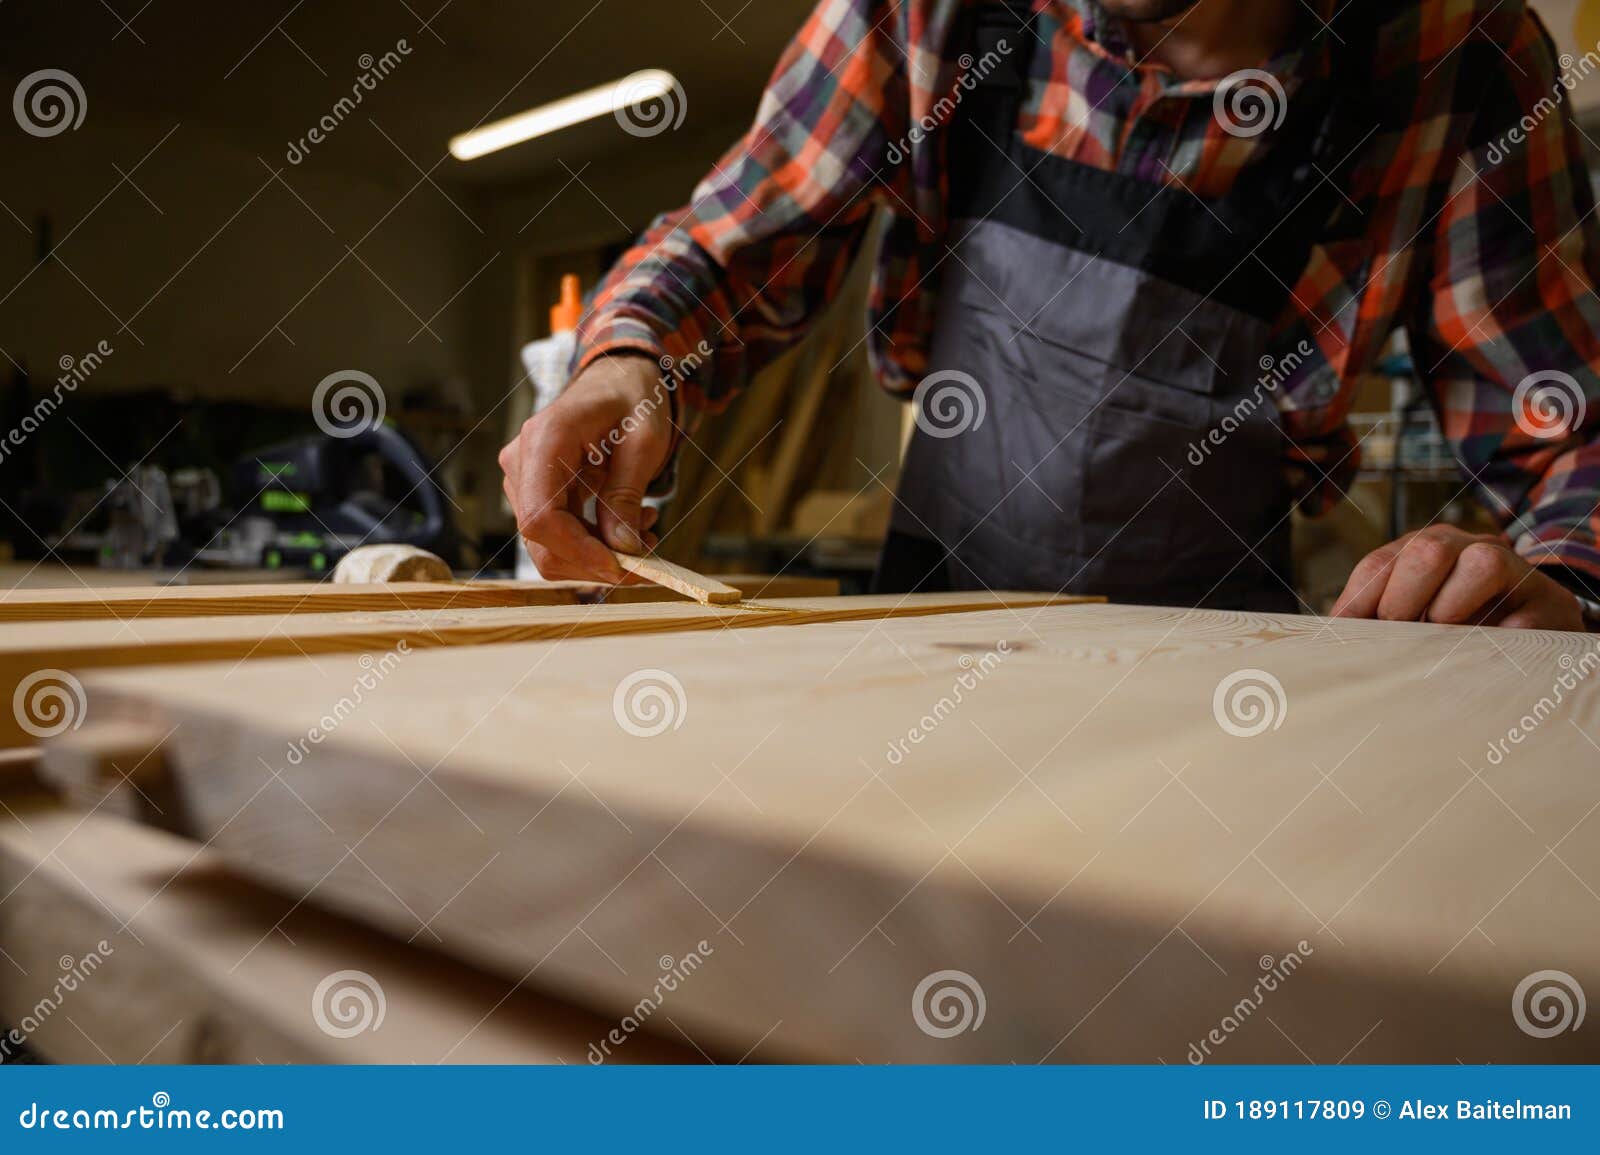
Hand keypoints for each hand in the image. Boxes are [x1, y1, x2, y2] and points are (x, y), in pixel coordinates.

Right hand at [499, 354, 672, 582]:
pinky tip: (630, 525)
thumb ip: (627, 493)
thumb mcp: (645, 440)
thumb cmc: (633, 399)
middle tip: (646, 560)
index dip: (578, 551)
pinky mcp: (536, 490)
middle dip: (593, 561)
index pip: (542, 516)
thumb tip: (622, 548)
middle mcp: (522, 460)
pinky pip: (557, 534)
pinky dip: (594, 543)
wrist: (618, 379)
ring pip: (547, 545)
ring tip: (645, 531)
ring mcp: (523, 477)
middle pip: (540, 539)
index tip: (621, 567)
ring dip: (598, 554)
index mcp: (545, 439)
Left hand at [1330, 525, 1583, 629]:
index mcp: (1421, 549)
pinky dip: (1501, 639)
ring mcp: (1512, 569)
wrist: (1534, 624)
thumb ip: (1375, 619)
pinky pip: (1524, 615)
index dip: (1359, 600)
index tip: (1347, 636)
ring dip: (1453, 607)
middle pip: (1426, 549)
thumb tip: (1330, 639)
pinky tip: (1486, 656)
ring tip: (1445, 636)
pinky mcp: (1548, 603)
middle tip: (1400, 635)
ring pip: (1481, 562)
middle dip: (1402, 600)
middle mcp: (1464, 547)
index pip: (1378, 564)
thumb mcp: (1411, 614)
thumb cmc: (1456, 623)